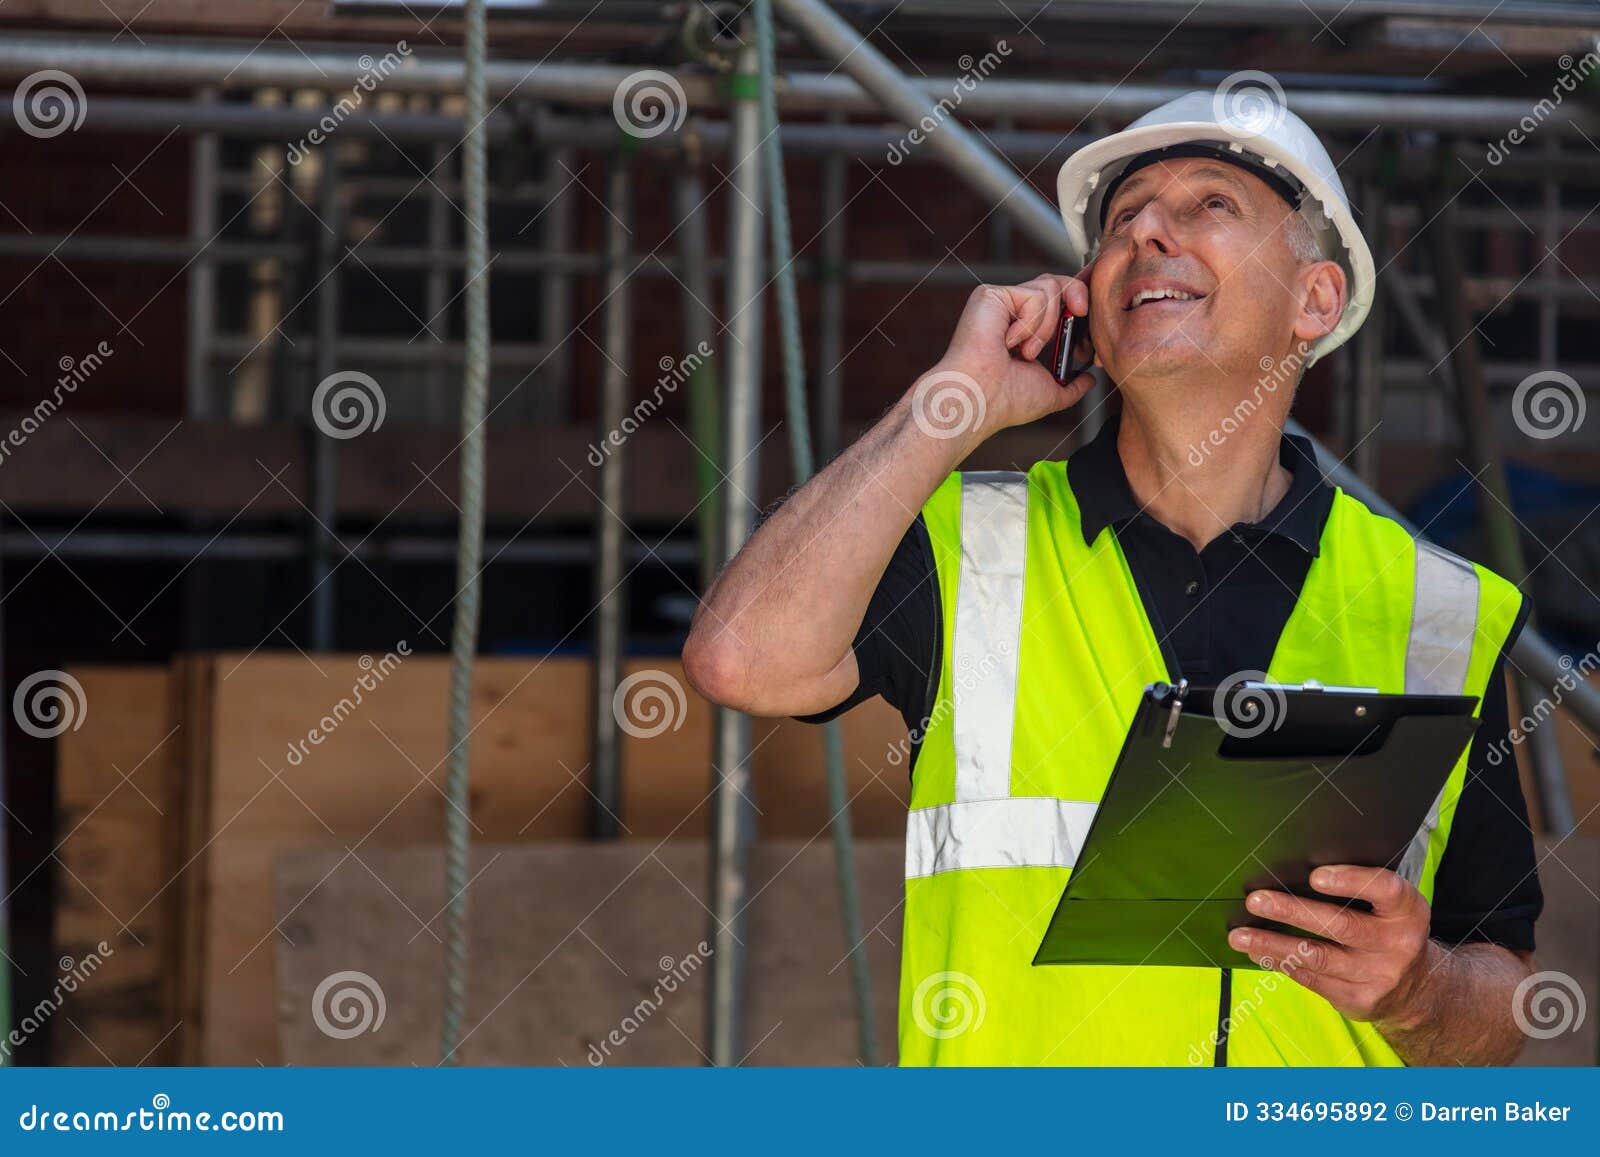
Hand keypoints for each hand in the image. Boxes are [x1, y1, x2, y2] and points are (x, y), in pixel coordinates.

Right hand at [910, 271, 1096, 446]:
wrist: (981, 399)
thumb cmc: (1006, 401)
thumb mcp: (1050, 394)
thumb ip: (1072, 386)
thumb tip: (1089, 380)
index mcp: (1023, 332)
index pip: (1057, 303)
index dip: (1078, 305)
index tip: (1087, 325)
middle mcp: (1010, 313)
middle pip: (1056, 282)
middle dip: (1078, 298)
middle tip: (1081, 315)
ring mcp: (1000, 302)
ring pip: (1050, 288)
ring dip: (1045, 327)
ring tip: (1025, 352)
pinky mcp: (992, 295)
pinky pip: (1035, 294)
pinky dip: (1031, 323)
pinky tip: (1009, 342)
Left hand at [1226, 865, 1437, 1027]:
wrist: (1416, 990)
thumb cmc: (1387, 931)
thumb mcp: (1389, 908)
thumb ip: (1359, 890)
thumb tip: (1293, 870)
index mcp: (1408, 911)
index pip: (1385, 890)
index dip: (1351, 881)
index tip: (1315, 876)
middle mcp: (1398, 944)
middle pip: (1340, 925)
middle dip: (1292, 911)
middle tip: (1256, 900)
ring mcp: (1379, 976)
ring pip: (1317, 956)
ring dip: (1272, 944)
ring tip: (1239, 935)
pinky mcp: (1359, 1000)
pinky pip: (1311, 979)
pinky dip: (1280, 963)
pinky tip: (1258, 952)